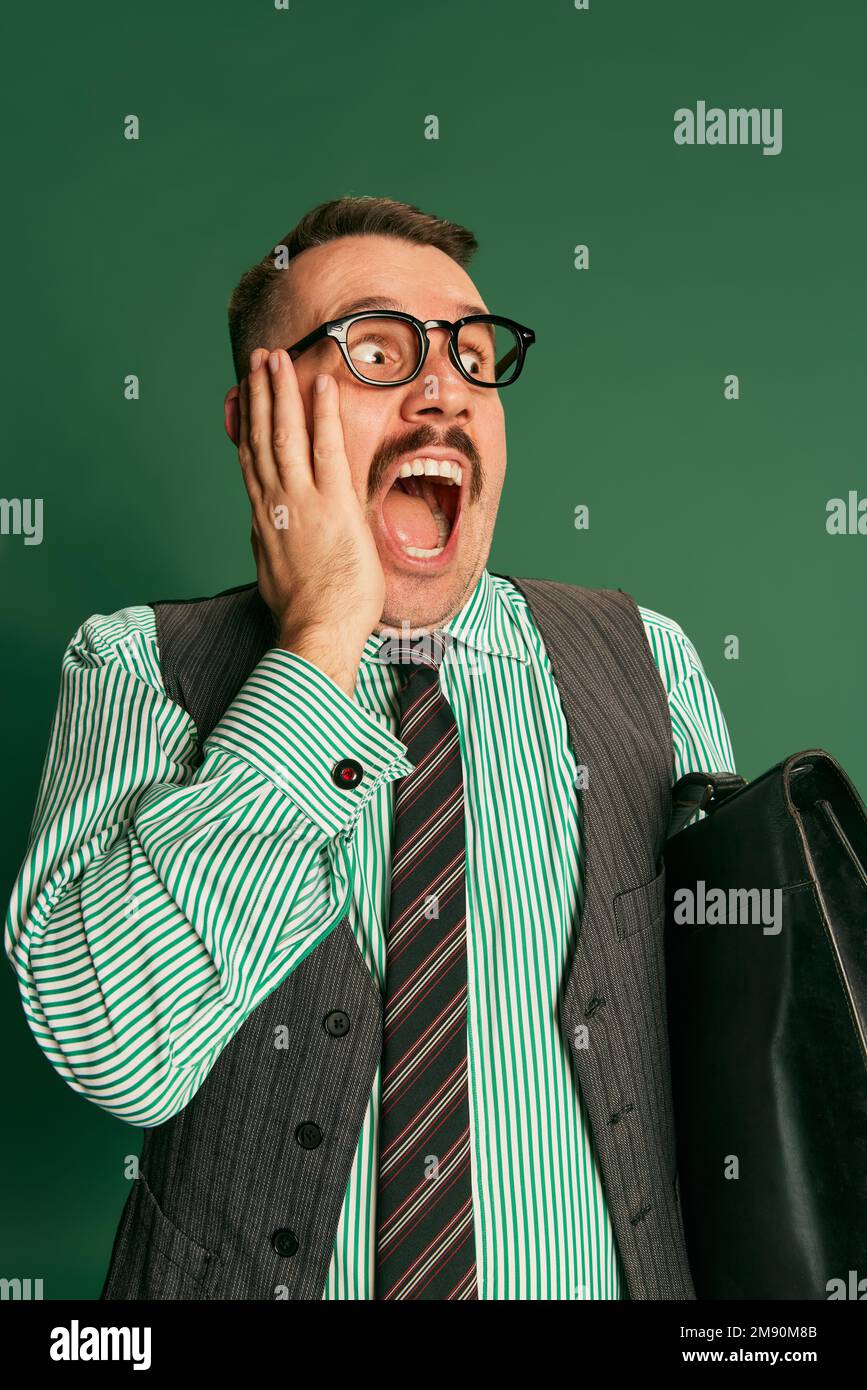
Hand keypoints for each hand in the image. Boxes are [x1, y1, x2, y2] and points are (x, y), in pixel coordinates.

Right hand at [237, 348, 385, 695]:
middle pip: (260, 438)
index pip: (250, 462)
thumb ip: (275, 545)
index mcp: (263, 520)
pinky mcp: (332, 505)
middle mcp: (274, 504)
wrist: (316, 632)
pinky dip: (321, 413)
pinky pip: (325, 448)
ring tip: (277, 358)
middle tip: (257, 360)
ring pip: (283, 434)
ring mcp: (301, 501)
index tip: (244, 398)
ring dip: (280, 391)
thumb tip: (273, 536)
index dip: (246, 425)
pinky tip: (320, 384)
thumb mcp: (279, 572)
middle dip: (259, 395)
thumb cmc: (306, 614)